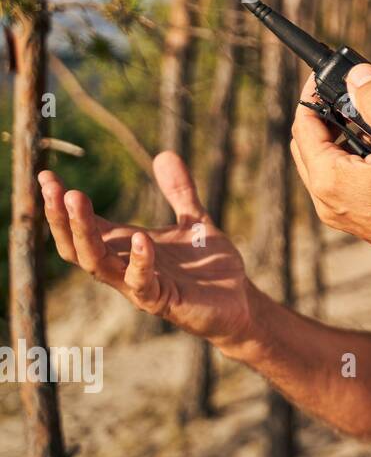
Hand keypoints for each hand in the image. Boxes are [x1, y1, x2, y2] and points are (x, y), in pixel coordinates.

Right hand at [39, 152, 252, 345]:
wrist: (239, 301)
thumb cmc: (209, 265)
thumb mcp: (194, 221)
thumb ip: (180, 191)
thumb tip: (165, 154)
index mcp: (125, 247)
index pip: (83, 225)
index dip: (61, 203)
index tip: (45, 175)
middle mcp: (124, 267)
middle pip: (77, 245)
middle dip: (61, 217)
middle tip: (53, 187)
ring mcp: (139, 286)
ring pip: (98, 263)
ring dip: (85, 233)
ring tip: (76, 201)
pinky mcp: (162, 302)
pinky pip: (141, 284)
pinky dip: (139, 261)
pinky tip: (141, 238)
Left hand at [289, 64, 370, 270]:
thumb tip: (359, 75)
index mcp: (329, 179)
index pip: (304, 123)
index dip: (315, 93)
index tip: (331, 73)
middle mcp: (328, 198)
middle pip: (316, 139)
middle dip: (338, 111)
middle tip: (365, 94)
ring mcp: (342, 209)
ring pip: (334, 156)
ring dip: (355, 131)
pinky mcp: (360, 214)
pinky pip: (350, 174)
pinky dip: (366, 153)